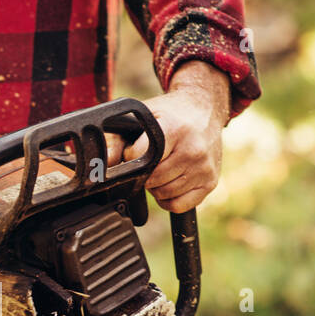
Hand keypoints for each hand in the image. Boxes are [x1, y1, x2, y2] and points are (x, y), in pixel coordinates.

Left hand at [107, 61, 230, 212]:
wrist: (206, 110)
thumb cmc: (171, 114)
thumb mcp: (144, 116)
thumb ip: (119, 139)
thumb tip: (104, 164)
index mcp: (174, 129)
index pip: (140, 158)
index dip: (132, 157)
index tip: (136, 150)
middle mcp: (193, 149)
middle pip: (152, 180)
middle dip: (145, 174)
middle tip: (151, 161)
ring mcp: (204, 168)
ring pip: (165, 194)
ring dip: (156, 187)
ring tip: (162, 168)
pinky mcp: (210, 182)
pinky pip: (179, 206)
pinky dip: (169, 200)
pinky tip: (171, 183)